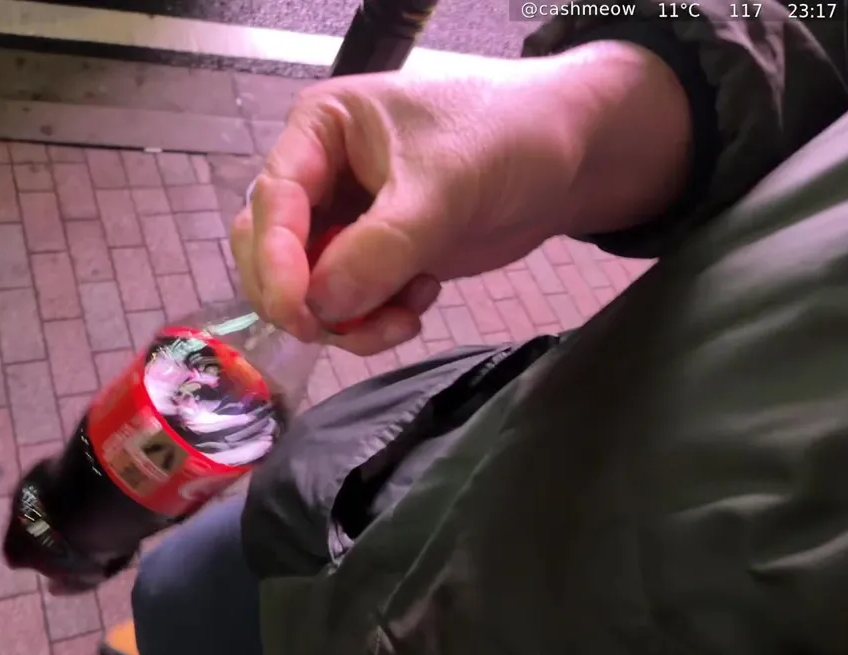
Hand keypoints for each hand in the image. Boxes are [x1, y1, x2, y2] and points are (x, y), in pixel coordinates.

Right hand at [232, 41, 690, 354]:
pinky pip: (348, 302)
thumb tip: (320, 308)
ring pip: (308, 285)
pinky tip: (420, 302)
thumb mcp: (442, 187)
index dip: (275, 261)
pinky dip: (373, 318)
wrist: (574, 157)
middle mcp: (321, 173)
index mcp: (321, 129)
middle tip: (334, 331)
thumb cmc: (507, 139)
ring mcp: (347, 218)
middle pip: (272, 248)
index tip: (296, 313)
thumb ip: (379, 249)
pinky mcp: (376, 255)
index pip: (273, 200)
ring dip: (346, 316)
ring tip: (403, 318)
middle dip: (304, 295)